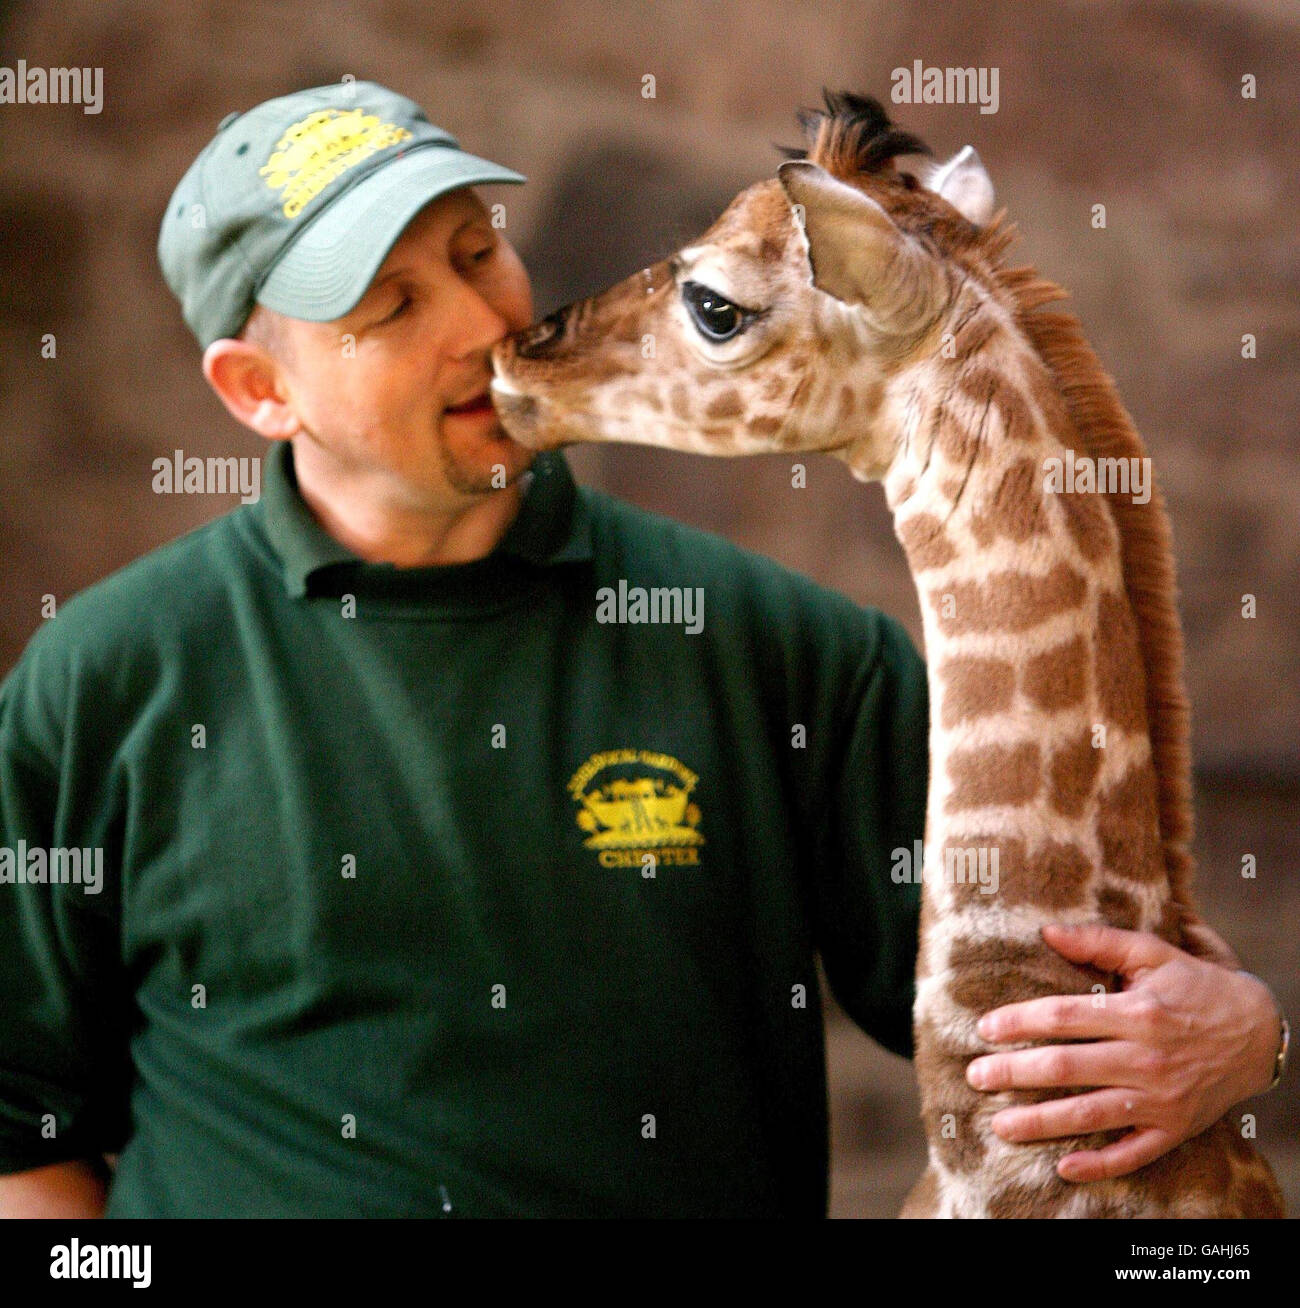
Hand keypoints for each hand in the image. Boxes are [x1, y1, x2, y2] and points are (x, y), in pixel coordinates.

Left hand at [965, 922, 1280, 1181]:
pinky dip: (1099, 1164)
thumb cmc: (1196, 986)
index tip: (985, 1029)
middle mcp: (1145, 1059)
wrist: (1258, 1033)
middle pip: (1067, 1067)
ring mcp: (1159, 1099)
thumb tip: (1047, 932)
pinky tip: (1063, 1166)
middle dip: (1015, 1073)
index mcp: (1136, 1013)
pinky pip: (1133, 1154)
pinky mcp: (1173, 1129)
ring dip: (1040, 1122)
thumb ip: (1099, 942)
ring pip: (1090, 1114)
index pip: (1064, 1017)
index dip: (1020, 1022)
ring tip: (999, 1125)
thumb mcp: (1154, 953)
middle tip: (976, 1076)